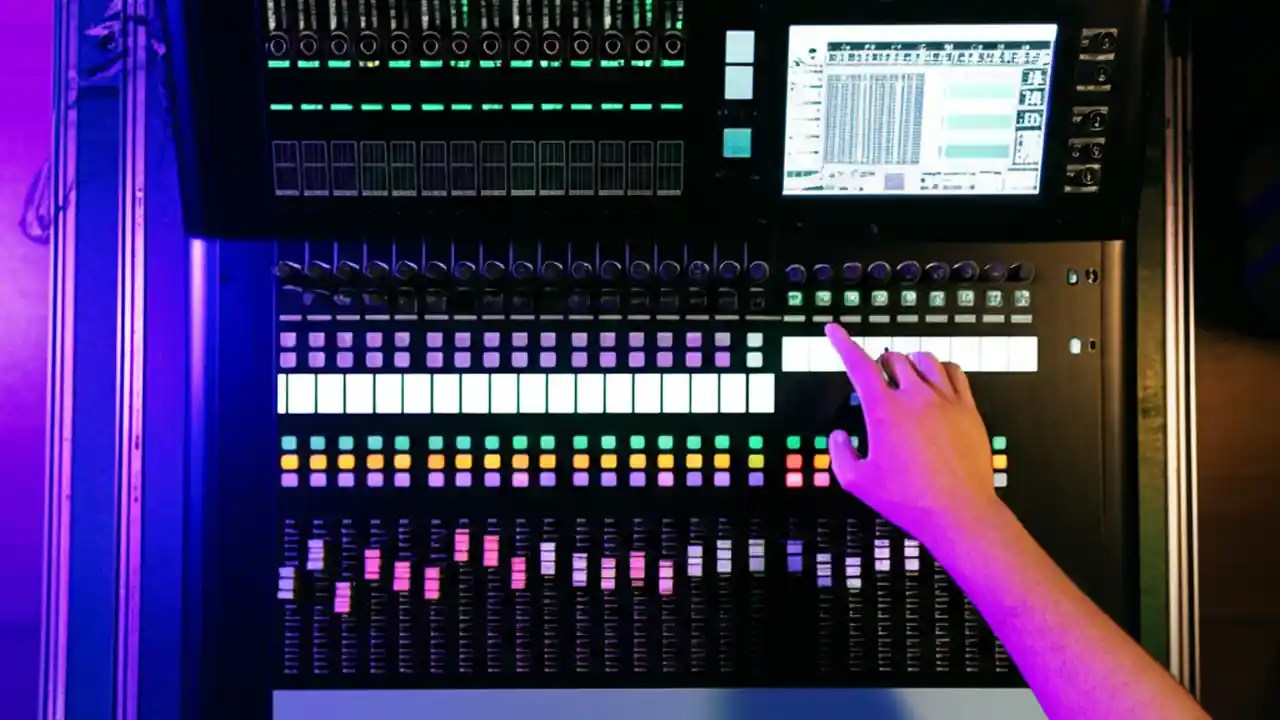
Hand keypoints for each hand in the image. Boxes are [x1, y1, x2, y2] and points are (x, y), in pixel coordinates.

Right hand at [824, 324, 1003, 546]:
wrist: (959, 512)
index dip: (842, 343)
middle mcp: (915, 398)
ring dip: (909, 363)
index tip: (834, 331)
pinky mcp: (968, 409)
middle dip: (880, 364)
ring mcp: (945, 401)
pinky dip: (940, 369)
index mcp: (884, 411)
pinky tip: (937, 380)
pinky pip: (955, 372)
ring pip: (924, 359)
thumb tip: (839, 437)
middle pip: (893, 359)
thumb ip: (840, 454)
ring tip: (906, 377)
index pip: (859, 363)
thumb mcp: (858, 482)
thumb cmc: (910, 500)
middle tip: (877, 379)